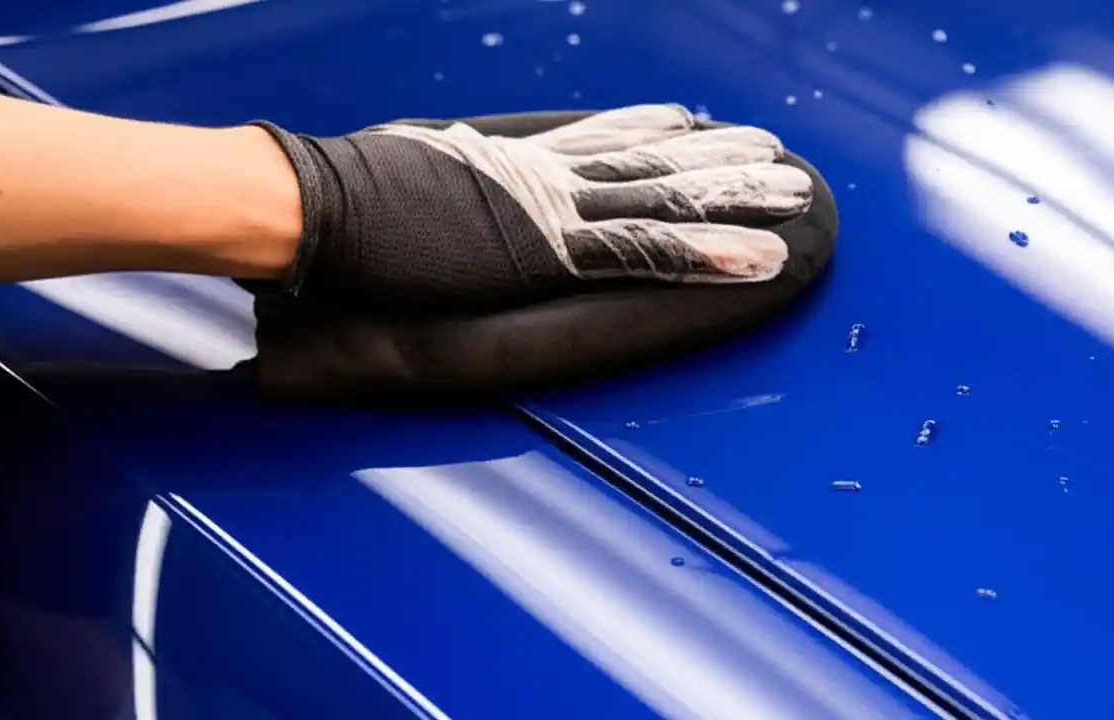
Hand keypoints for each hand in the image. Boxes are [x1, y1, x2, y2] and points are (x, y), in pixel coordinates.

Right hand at [255, 104, 812, 308]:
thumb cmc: (343, 199)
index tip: (698, 123)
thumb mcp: (411, 181)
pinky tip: (758, 256)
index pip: (603, 138)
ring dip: (739, 196)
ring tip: (796, 194)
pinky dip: (707, 254)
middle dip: (722, 160)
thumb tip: (451, 181)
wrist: (318, 203)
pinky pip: (646, 252)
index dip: (658, 131)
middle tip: (779, 155)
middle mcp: (548, 173)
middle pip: (654, 161)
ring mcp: (554, 208)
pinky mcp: (549, 250)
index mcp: (515, 160)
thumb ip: (451, 184)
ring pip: (668, 197)